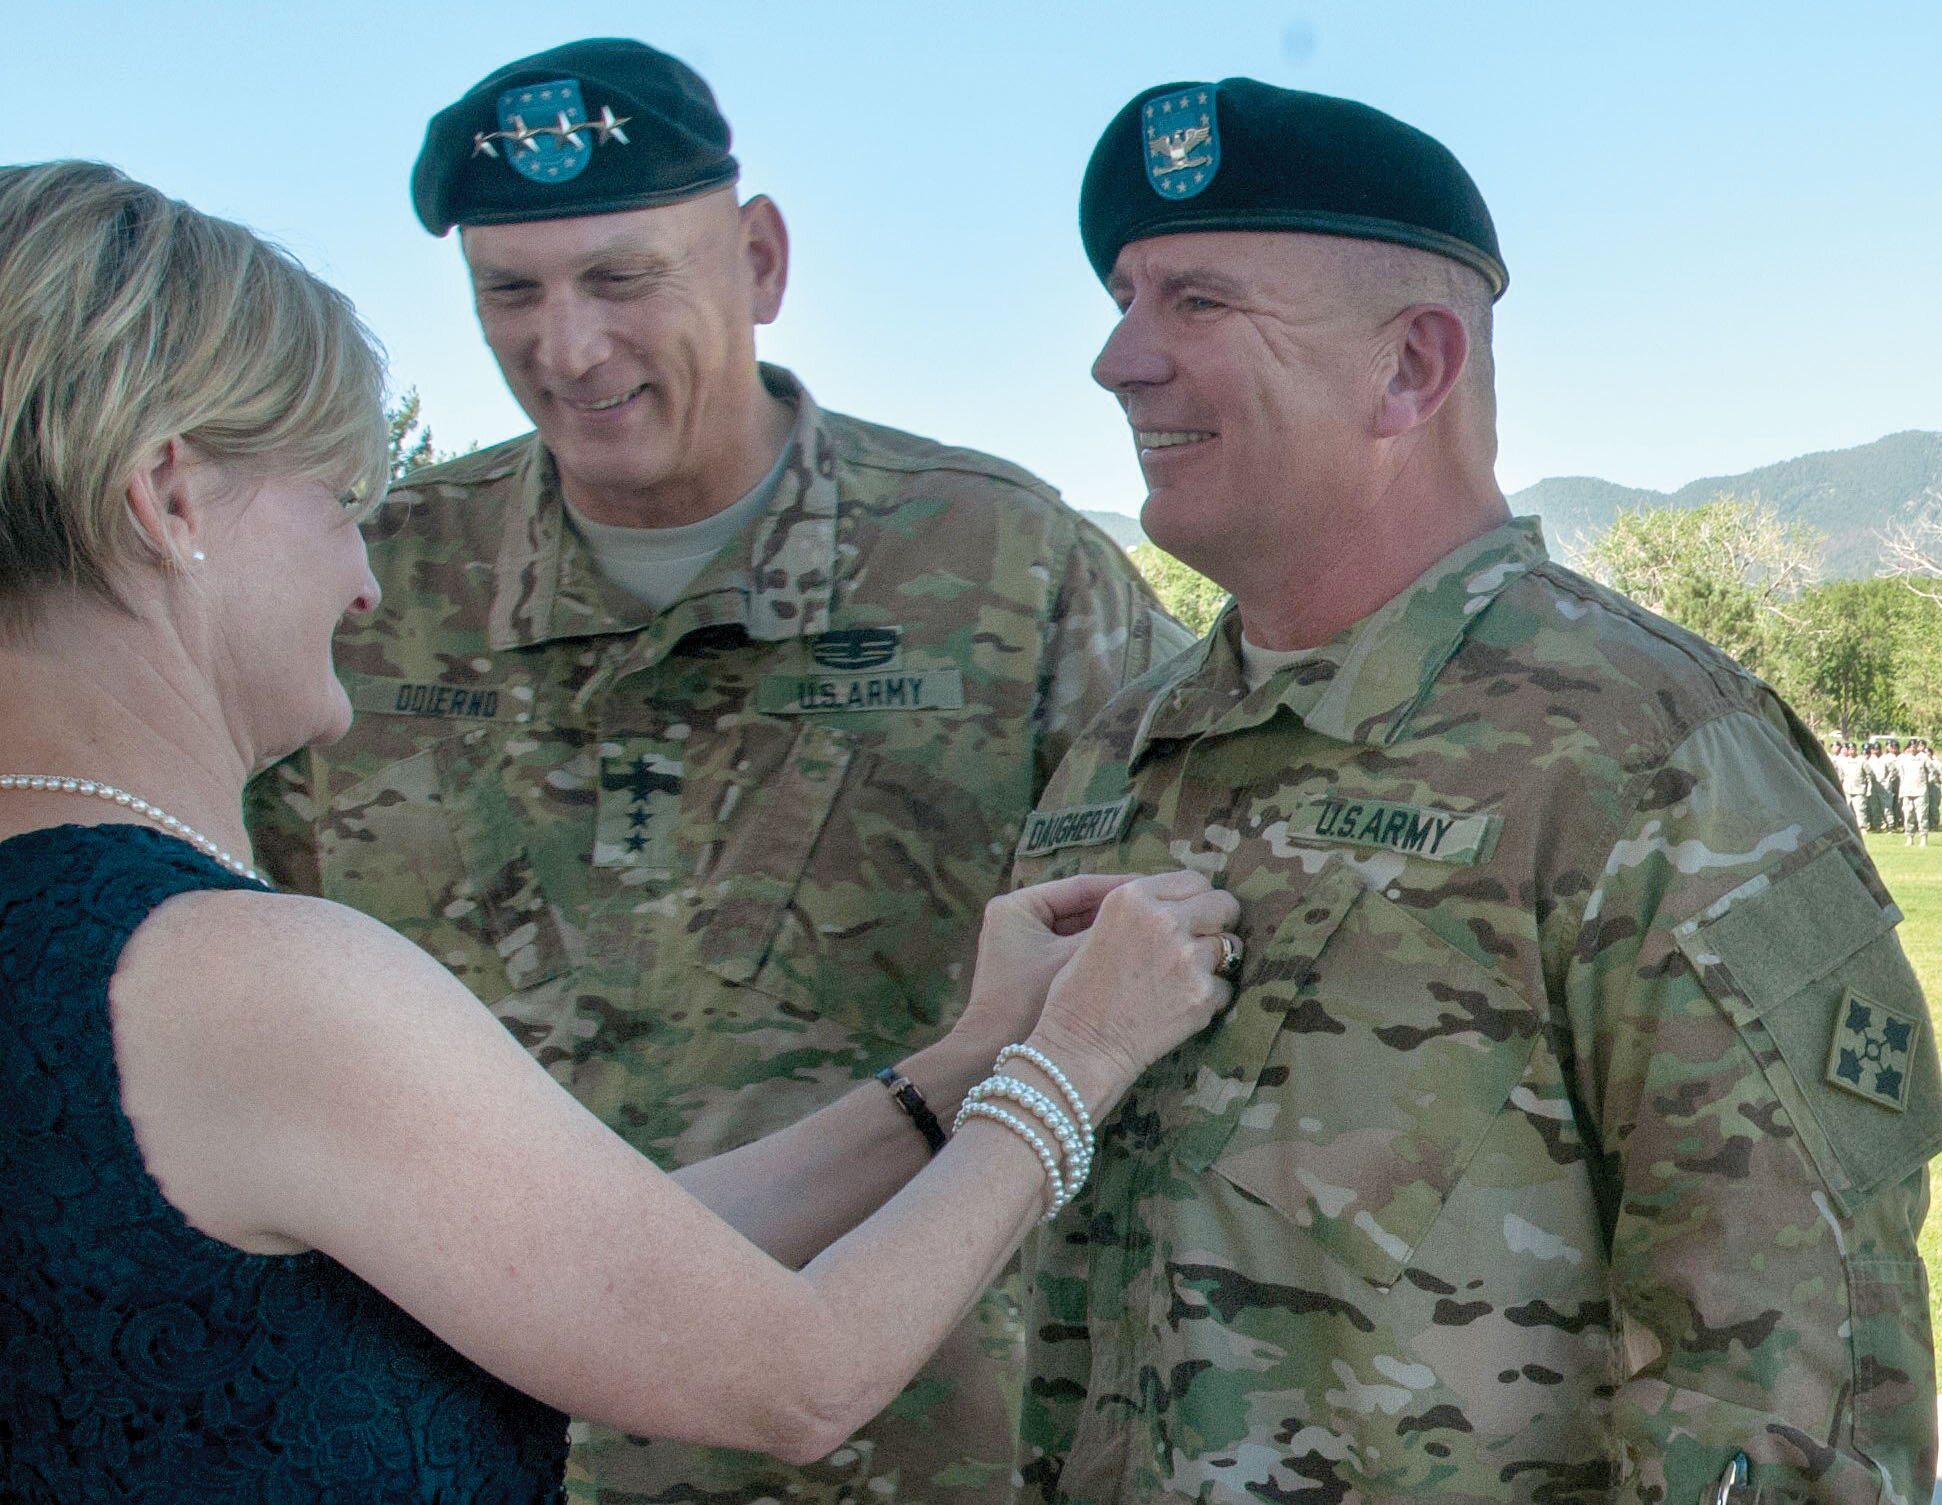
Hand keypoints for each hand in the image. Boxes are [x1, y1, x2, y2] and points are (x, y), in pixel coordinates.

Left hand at [950, 873, 1140, 1057]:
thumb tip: (1147, 908)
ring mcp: (1023, 943)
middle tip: (1159, 908)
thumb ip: (1107, 932)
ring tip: (1151, 929)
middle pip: (1078, 907)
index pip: (1079, 886)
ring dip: (1108, 933)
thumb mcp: (1072, 960)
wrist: (994, 1054)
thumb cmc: (1027, 1002)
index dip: (1120, 887)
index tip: (1156, 887)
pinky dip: (1095, 953)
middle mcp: (1017, 918)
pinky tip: (1132, 954)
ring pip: (1076, 929)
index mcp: (1018, 905)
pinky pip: (1070, 951)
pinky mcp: (1031, 967)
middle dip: (1117, 912)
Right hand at [1025, 870, 1240, 1118]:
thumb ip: (1141, 910)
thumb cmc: (1079, 993)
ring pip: (1231, 947)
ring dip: (1217, 961)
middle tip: (1204, 942)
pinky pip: (1226, 987)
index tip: (1193, 916)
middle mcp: (1163, 920)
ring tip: (1188, 979)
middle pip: (1224, 905)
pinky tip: (1183, 1006)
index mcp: (1132, 897)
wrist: (1079, 1047)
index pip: (1194, 880)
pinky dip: (1211, 997)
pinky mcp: (1202, 994)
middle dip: (1219, 922)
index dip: (1196, 900)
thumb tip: (1183, 904)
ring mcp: (1187, 957)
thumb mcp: (1099, 929)